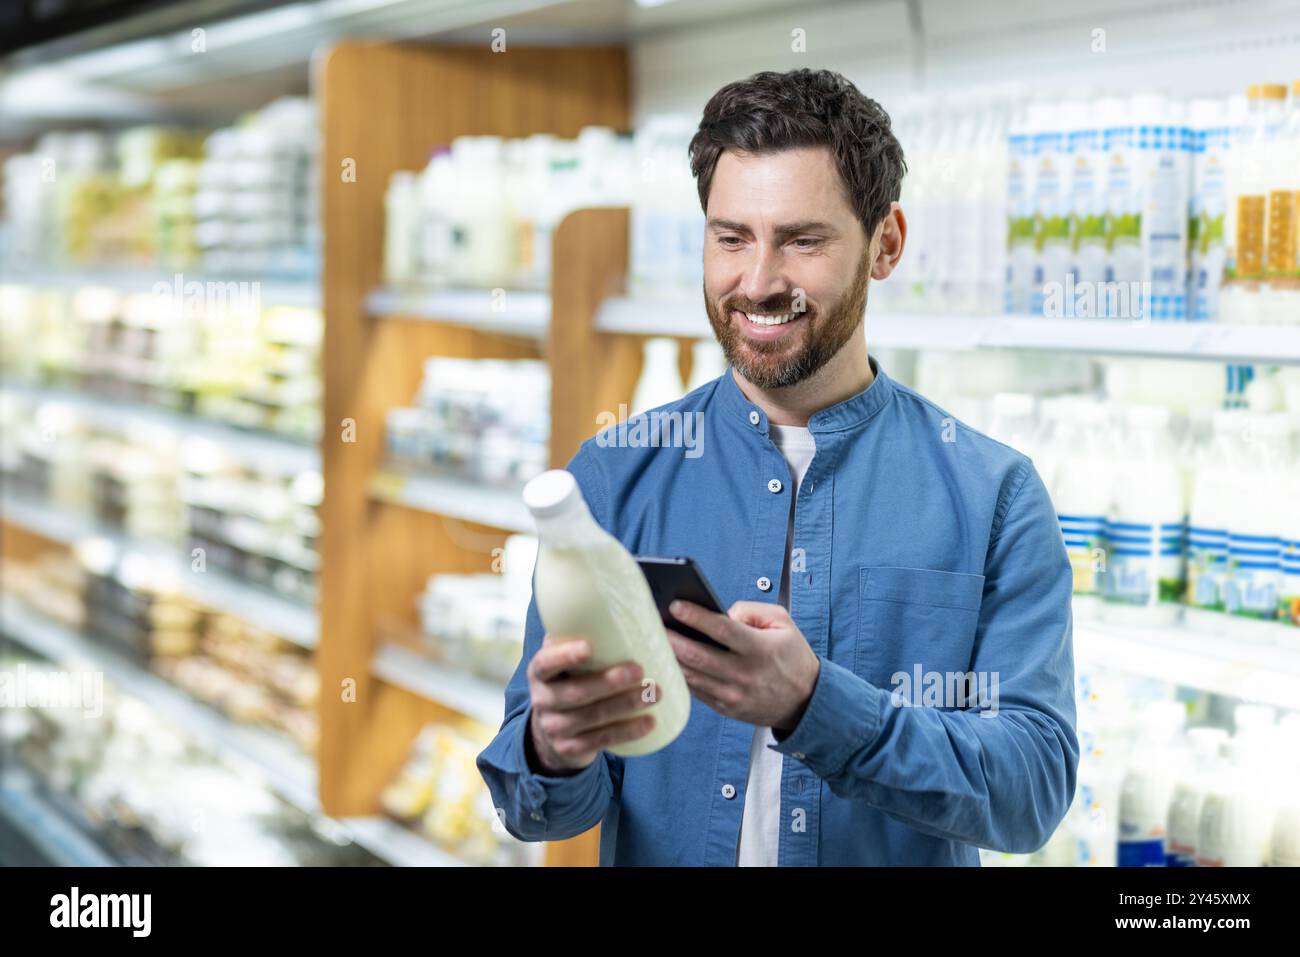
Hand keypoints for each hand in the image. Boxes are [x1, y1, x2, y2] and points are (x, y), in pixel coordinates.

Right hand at [526, 634, 656, 773]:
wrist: (551, 735)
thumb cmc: (569, 682)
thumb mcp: (564, 662)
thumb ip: (578, 637)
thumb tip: (620, 601)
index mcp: (540, 674)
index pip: (545, 663)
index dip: (564, 656)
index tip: (589, 647)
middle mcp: (543, 701)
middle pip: (576, 693)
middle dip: (610, 682)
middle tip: (640, 670)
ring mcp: (556, 728)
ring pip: (593, 718)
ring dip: (627, 705)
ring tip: (655, 693)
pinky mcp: (571, 750)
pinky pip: (602, 740)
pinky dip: (628, 731)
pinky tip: (650, 722)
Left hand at [667, 599, 818, 731]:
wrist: (805, 700)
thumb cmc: (791, 656)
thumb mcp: (782, 622)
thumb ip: (752, 610)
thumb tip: (721, 612)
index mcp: (759, 650)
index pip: (721, 630)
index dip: (696, 616)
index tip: (675, 605)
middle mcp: (744, 674)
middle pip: (698, 655)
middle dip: (671, 638)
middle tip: (652, 623)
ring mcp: (733, 695)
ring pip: (691, 676)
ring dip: (669, 658)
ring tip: (652, 641)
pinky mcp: (726, 708)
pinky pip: (695, 690)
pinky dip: (679, 675)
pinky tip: (667, 661)